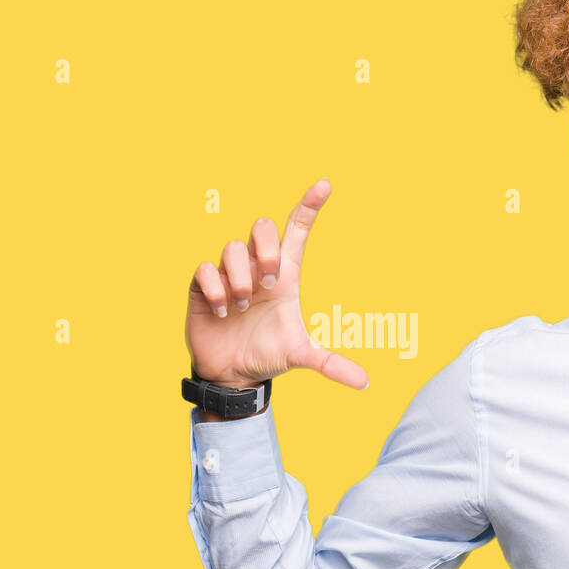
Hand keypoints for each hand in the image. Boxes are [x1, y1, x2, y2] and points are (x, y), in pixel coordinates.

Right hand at [185, 178, 368, 390]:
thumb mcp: (300, 355)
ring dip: (240, 279)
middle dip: (266, 250)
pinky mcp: (204, 285)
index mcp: (284, 275)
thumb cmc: (267, 354)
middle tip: (268, 284)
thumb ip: (331, 364)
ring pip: (232, 248)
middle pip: (262, 226)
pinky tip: (223, 312)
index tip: (325, 184)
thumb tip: (365, 383)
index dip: (309, 206)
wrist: (232, 373)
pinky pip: (206, 269)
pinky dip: (217, 290)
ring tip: (240, 308)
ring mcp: (229, 273)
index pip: (297, 230)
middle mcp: (257, 267)